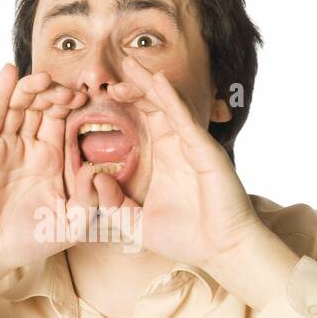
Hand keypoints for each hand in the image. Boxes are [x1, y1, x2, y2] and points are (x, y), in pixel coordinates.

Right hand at [0, 64, 84, 298]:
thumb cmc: (28, 241)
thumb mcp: (71, 225)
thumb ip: (89, 201)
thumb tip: (96, 171)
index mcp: (51, 160)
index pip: (65, 123)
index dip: (77, 108)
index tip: (92, 98)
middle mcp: (28, 147)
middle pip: (44, 107)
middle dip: (59, 95)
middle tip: (74, 90)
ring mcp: (4, 144)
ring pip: (20, 105)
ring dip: (34, 88)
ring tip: (47, 78)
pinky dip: (1, 91)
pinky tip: (9, 71)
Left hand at [113, 55, 300, 309]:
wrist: (221, 251)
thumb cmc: (186, 237)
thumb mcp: (136, 223)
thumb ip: (114, 204)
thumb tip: (95, 176)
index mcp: (163, 157)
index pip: (140, 121)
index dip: (121, 106)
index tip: (95, 98)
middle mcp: (178, 145)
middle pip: (152, 105)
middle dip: (131, 87)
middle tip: (107, 79)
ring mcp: (192, 145)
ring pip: (167, 104)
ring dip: (147, 84)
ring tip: (128, 66)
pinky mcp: (205, 150)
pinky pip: (184, 118)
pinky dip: (170, 98)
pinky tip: (156, 81)